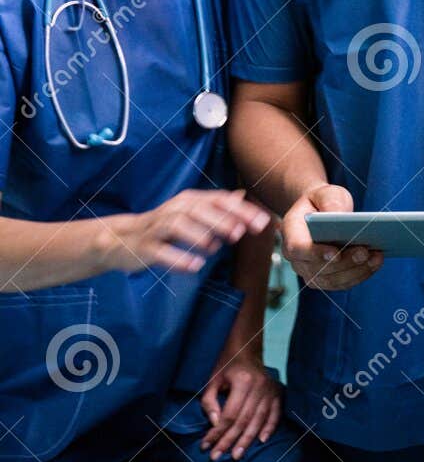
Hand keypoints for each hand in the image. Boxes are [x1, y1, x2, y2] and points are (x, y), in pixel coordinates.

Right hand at [103, 192, 269, 275]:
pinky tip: (195, 267)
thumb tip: (242, 195)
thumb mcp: (191, 212)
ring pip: (178, 225)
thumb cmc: (164, 228)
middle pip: (199, 210)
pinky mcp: (145, 247)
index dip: (242, 210)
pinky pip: (161, 252)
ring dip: (198, 235)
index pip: (219, 200)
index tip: (263, 223)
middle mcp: (175, 209)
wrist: (123, 239)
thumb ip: (217, 206)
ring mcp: (158, 228)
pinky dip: (178, 258)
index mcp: (189, 201)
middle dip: (222, 220)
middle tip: (241, 233)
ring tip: (215, 247)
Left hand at [199, 349, 282, 461]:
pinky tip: (261, 441)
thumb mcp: (212, 380)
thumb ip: (210, 402)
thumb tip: (216, 424)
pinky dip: (270, 428)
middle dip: (229, 441)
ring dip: (247, 440)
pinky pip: (275, 414)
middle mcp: (259, 386)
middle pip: (244, 420)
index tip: (206, 446)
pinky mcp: (278, 393)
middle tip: (217, 457)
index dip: (217, 432)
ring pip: (258, 421)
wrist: (246, 350)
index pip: (230, 414)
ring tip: (236, 455)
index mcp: (243, 381)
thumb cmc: (226, 366)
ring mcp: (270, 390)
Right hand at [282, 183, 383, 291]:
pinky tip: (375, 262)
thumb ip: (329, 201)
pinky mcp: (326, 279)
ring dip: (356, 271)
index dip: (315, 253)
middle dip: (344, 262)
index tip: (336, 253)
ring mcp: (310, 272)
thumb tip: (337, 215)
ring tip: (376, 257)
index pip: (298, 248)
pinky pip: (342, 283)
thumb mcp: (325, 193)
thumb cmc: (322, 202)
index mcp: (291, 233)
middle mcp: (297, 258)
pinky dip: (360, 275)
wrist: (320, 214)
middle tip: (365, 251)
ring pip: (332, 280)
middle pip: (317, 268)